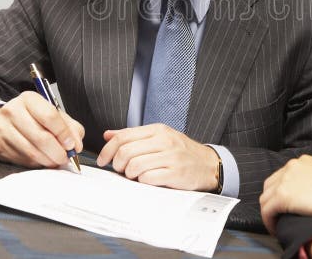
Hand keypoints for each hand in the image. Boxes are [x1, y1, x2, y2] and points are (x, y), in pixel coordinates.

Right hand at [0, 91, 83, 167]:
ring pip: (33, 152)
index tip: (72, 144)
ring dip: (50, 160)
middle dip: (59, 152)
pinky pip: (23, 160)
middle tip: (66, 157)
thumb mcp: (51, 113)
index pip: (50, 116)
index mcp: (29, 99)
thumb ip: (69, 126)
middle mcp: (12, 111)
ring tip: (57, 160)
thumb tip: (76, 145)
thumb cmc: (31, 118)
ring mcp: (2, 130)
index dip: (64, 133)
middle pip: (42, 137)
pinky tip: (42, 160)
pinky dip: (37, 164)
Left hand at [97, 123, 219, 191]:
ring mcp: (171, 157)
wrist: (208, 164)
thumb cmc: (182, 152)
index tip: (103, 160)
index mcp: (158, 130)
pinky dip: (142, 182)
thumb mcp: (159, 137)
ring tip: (134, 176)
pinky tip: (147, 180)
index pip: (123, 136)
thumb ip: (133, 136)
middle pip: (126, 152)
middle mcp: (164, 141)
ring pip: (135, 165)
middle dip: (117, 164)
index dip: (107, 150)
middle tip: (120, 170)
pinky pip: (148, 178)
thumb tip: (108, 134)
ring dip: (129, 174)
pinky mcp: (175, 174)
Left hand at [259, 154, 311, 233]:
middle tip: (279, 215)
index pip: (283, 175)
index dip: (282, 191)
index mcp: (303, 161)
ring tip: (277, 225)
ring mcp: (285, 180)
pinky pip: (267, 211)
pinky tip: (276, 230)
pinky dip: (269, 222)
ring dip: (269, 213)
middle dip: (272, 201)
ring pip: (266, 198)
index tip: (287, 205)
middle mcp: (291, 166)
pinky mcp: (282, 196)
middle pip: (271, 185)